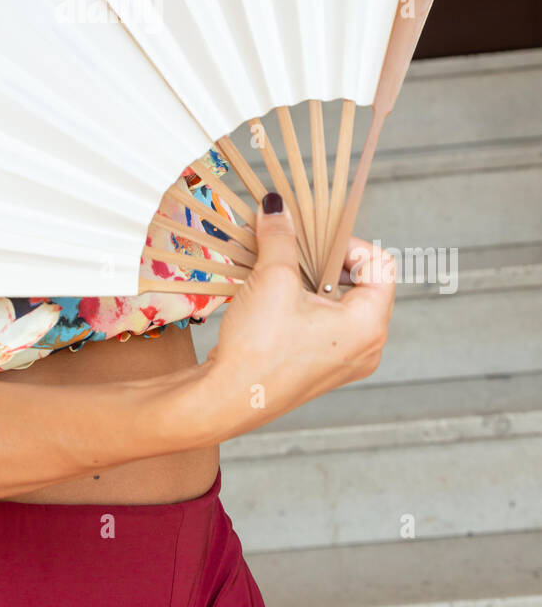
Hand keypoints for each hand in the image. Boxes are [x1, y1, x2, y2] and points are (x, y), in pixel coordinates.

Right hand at [200, 194, 396, 440]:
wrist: (225, 400)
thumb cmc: (258, 347)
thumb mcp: (272, 279)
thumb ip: (280, 236)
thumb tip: (276, 206)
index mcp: (370, 325)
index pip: (381, 265)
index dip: (348, 243)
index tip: (313, 238)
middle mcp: (368, 346)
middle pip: (363, 283)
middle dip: (328, 259)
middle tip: (296, 250)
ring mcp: (346, 360)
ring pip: (342, 303)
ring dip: (314, 280)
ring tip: (282, 271)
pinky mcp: (322, 367)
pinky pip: (327, 323)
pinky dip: (307, 303)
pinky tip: (275, 297)